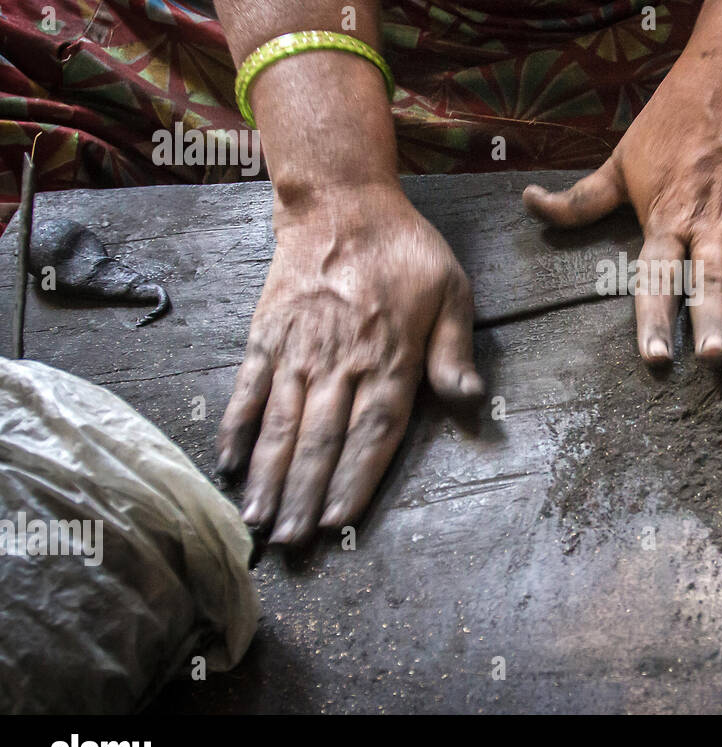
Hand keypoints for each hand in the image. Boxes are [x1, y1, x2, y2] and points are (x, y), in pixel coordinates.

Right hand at [216, 183, 483, 543]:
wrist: (342, 202)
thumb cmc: (405, 250)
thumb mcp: (452, 291)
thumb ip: (454, 349)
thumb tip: (468, 399)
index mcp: (392, 358)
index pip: (374, 433)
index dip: (353, 480)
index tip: (336, 522)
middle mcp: (343, 362)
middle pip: (322, 441)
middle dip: (305, 496)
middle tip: (291, 543)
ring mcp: (299, 349)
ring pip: (281, 425)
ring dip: (269, 476)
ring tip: (258, 521)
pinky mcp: (266, 334)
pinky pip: (248, 388)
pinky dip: (237, 427)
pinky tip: (228, 464)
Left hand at [522, 56, 721, 364]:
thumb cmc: (670, 121)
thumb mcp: (619, 161)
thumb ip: (580, 199)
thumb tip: (527, 204)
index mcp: (665, 217)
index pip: (656, 278)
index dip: (655, 320)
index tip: (656, 359)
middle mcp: (708, 219)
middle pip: (708, 278)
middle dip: (710, 320)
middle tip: (712, 360)